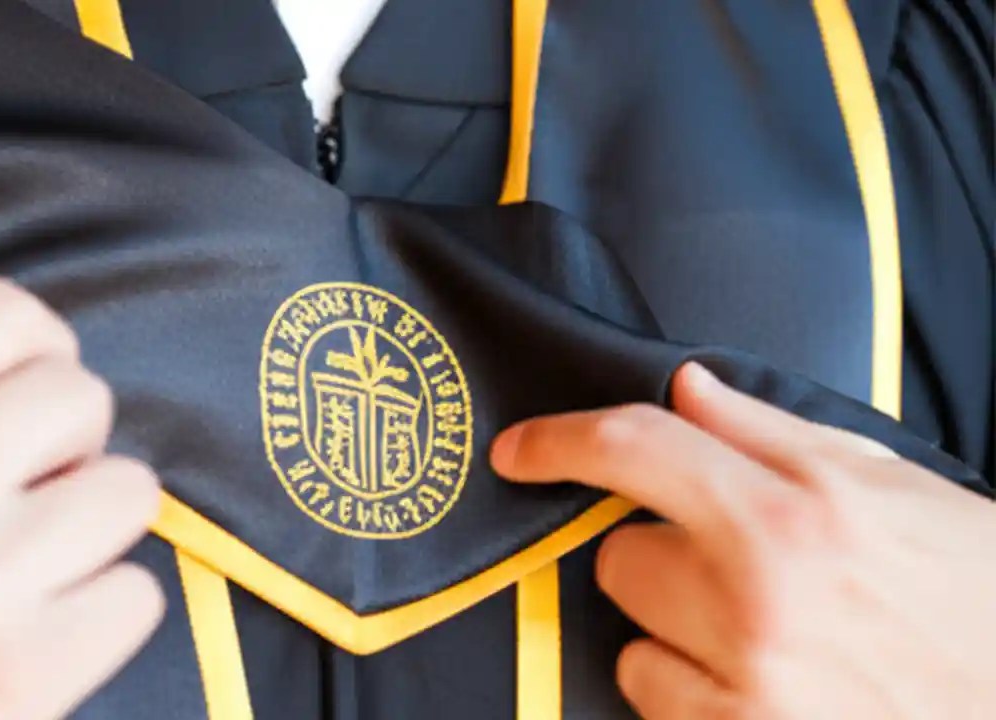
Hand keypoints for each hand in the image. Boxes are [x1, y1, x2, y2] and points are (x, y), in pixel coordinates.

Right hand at [0, 278, 162, 719]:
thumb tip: (19, 381)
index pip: (2, 313)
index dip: (38, 350)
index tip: (31, 393)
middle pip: (82, 396)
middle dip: (71, 444)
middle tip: (31, 493)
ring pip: (130, 491)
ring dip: (96, 529)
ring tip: (38, 563)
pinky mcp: (27, 672)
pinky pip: (138, 594)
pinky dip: (105, 613)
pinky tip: (49, 629)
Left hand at [492, 363, 995, 719]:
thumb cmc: (974, 592)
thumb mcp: (887, 485)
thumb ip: (769, 432)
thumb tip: (687, 390)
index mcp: (793, 515)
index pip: (635, 451)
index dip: (560, 440)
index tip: (519, 449)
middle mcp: (758, 600)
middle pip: (619, 555)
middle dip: (660, 552)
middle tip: (733, 564)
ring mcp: (746, 683)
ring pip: (628, 633)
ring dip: (671, 625)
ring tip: (759, 628)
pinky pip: (651, 695)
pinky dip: (685, 683)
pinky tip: (756, 676)